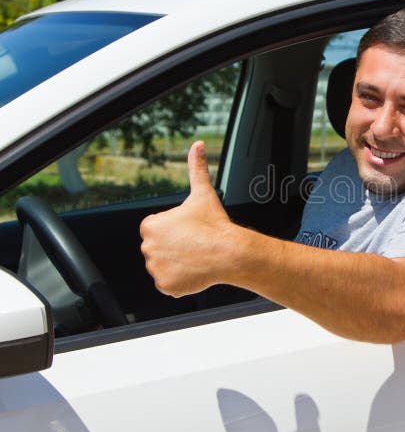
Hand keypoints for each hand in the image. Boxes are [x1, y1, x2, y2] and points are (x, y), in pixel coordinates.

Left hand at [140, 141, 233, 296]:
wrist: (230, 253)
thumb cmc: (215, 225)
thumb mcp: (202, 192)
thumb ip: (196, 168)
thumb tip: (197, 146)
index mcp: (151, 225)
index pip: (158, 229)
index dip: (177, 230)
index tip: (191, 231)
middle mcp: (148, 247)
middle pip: (160, 247)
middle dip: (176, 247)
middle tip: (195, 244)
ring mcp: (156, 268)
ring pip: (165, 265)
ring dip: (178, 263)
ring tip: (196, 256)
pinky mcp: (165, 285)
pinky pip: (169, 282)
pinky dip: (180, 279)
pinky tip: (194, 270)